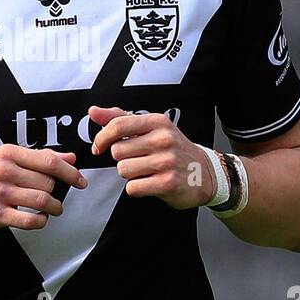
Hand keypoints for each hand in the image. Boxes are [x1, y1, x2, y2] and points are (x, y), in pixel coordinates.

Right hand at [0, 145, 88, 233]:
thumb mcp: (5, 158)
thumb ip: (38, 158)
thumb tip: (70, 159)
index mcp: (8, 154)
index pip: (48, 161)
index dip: (70, 172)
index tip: (80, 181)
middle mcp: (4, 171)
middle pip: (48, 182)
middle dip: (57, 192)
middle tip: (55, 196)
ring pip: (42, 200)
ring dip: (54, 208)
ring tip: (53, 209)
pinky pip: (29, 220)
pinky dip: (40, 221)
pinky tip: (39, 219)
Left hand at [88, 106, 214, 209]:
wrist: (206, 173)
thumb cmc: (172, 149)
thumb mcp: (151, 128)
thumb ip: (121, 119)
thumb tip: (93, 111)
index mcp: (158, 122)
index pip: (118, 125)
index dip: (101, 138)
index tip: (98, 147)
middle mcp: (163, 139)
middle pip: (117, 151)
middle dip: (122, 158)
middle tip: (138, 160)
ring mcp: (166, 161)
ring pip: (123, 170)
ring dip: (129, 174)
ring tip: (146, 171)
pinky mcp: (168, 183)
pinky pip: (132, 187)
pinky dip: (137, 188)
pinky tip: (151, 183)